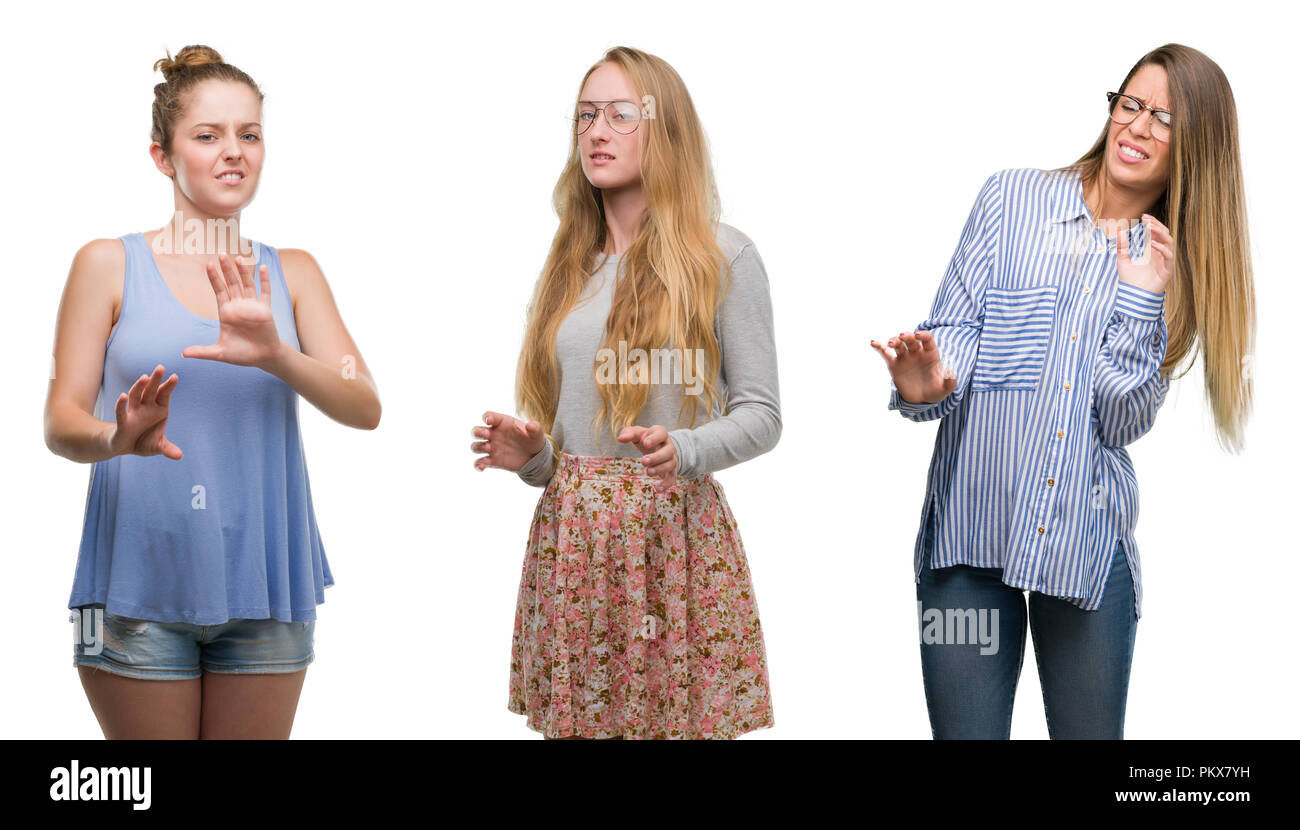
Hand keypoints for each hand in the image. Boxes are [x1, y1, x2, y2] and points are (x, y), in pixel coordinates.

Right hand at [108, 364, 181, 459]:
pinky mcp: (122, 421)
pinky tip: (123, 396)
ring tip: (145, 377)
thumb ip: (167, 449)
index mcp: (159, 410)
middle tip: (161, 367)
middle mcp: (146, 407)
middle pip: (151, 391)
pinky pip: (122, 411)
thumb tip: (179, 456)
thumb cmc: (144, 441)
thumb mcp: (158, 446)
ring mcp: (133, 413)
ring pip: (136, 396)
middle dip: (156, 380)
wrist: (125, 446)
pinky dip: (122, 404)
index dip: (169, 386)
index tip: (175, 376)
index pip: (164, 395)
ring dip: (139, 387)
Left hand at [182, 253, 282, 367]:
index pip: (219, 290)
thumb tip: (183, 354)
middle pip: (231, 283)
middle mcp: (238, 306)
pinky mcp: (265, 309)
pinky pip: (265, 292)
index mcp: (226, 312)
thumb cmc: (242, 354)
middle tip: (221, 254)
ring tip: (238, 258)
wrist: (263, 358)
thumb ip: (202, 351)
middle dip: (226, 269)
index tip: (208, 265)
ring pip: (247, 284)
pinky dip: (265, 280)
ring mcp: (252, 306)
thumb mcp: (220, 353)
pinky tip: (262, 268)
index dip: (214, 278)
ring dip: (243, 271)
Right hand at [472, 411, 546, 471]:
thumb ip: (535, 428)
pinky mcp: (493, 460)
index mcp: (502, 423)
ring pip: (476, 446)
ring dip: (478, 447)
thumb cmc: (534, 440)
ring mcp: (491, 447)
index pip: (489, 416)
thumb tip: (530, 425)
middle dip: (478, 432)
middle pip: (476, 431)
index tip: (489, 421)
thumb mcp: (537, 433)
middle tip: (486, 434)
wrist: (535, 457)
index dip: (487, 417)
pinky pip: (480, 462)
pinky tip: (482, 467)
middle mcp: (493, 434)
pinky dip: (478, 465)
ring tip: (489, 448)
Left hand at [618, 424, 676, 491]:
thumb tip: (620, 439)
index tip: (645, 443)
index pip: (662, 434)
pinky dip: (666, 484)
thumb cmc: (645, 438)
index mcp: (661, 434)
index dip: (655, 438)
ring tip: (648, 472)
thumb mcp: (637, 433)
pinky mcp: (671, 471)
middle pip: (668, 451)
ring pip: (670, 464)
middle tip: (643, 461)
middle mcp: (669, 446)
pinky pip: (672, 478)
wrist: (660, 446)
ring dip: (660, 469)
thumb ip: (629, 433)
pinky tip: (657, 489)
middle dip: (656, 457)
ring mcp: (672, 459)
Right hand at [870, 330, 956, 404]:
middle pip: (910, 339)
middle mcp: (916, 352)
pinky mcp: (894, 365)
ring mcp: (904, 358)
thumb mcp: (946, 388)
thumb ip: (950, 381)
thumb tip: (949, 372)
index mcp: (930, 353)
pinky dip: (879, 347)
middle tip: (901, 337)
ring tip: (890, 344)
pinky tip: (873, 343)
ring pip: (898, 344)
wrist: (922, 399)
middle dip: (906, 336)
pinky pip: (885, 354)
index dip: (923, 335)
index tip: (918, 335)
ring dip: (893, 341)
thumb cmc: (936, 391)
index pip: (927, 339)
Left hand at [1117, 214, 1174, 294]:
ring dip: (1160, 234)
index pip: (1156, 233)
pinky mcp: (1167, 270)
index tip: (1143, 217)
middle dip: (1157, 225)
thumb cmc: (1130, 280)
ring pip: (1169, 243)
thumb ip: (1122, 246)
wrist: (1134, 297)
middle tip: (1146, 219)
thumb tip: (1120, 231)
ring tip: (1149, 227)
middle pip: (1164, 235)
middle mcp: (1161, 254)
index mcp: (1153, 251)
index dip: (1152, 224)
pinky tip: (1152, 244)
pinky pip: (1168, 257)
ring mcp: (1165, 262)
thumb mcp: (1123, 260)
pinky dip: (1162, 249)